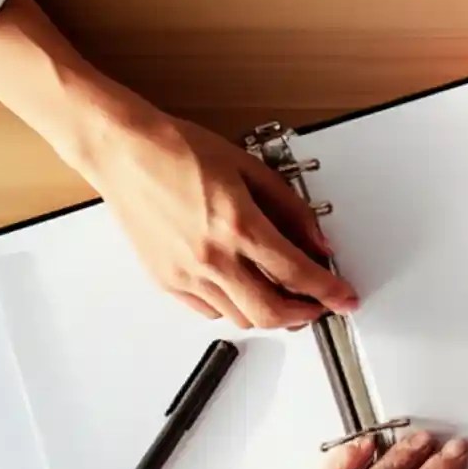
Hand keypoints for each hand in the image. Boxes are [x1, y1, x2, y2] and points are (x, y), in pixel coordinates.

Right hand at [82, 113, 358, 328]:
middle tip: (316, 306)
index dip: (329, 291)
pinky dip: (233, 307)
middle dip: (303, 315)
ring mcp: (186, 274)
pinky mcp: (166, 280)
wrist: (123, 151)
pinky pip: (209, 311)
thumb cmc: (178, 150)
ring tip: (281, 295)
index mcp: (239, 225)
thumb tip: (317, 240)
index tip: (344, 298)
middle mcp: (212, 257)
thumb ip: (290, 208)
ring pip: (240, 318)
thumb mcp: (249, 168)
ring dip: (268, 313)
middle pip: (271, 312)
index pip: (298, 274)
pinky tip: (241, 287)